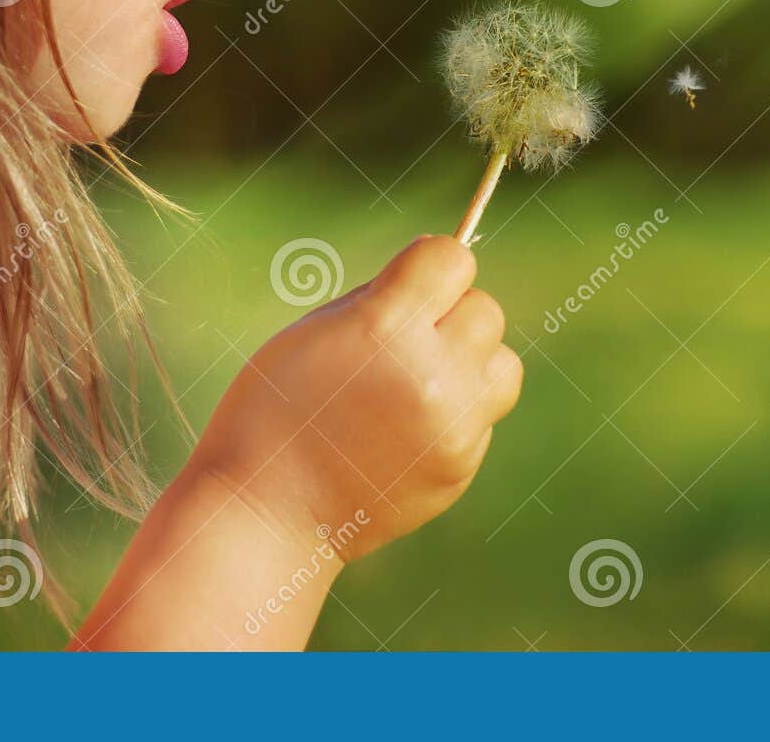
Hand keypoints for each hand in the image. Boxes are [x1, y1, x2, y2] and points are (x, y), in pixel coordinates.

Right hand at [188, 234, 521, 560]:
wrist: (266, 510)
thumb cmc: (276, 408)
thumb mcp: (315, 330)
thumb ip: (382, 297)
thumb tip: (435, 270)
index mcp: (383, 326)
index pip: (452, 259)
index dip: (431, 267)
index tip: (412, 284)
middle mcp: (430, 372)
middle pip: (486, 310)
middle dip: (451, 315)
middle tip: (410, 340)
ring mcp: (451, 425)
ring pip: (503, 364)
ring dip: (471, 363)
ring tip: (422, 382)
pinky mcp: (459, 466)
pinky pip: (483, 416)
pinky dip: (457, 414)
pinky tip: (407, 430)